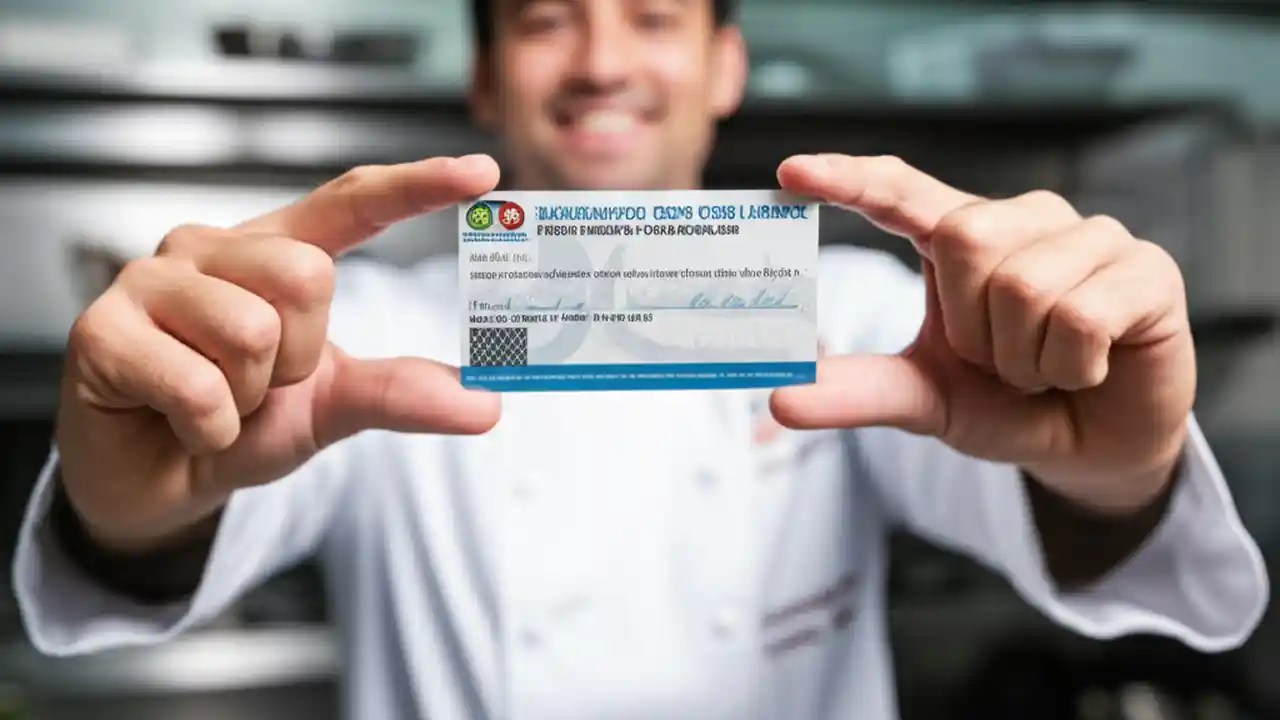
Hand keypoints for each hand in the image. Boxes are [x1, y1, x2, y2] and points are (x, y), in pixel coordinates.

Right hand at [58, 155, 501, 551]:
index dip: (414, 185)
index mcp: (272, 252)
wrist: (156, 484)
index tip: (483, 173)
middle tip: (260, 385)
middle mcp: (210, 248)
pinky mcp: (103, 329)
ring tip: (216, 401)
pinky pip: (199, 386)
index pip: (349, 202)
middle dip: (299, 356)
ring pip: (252, 332)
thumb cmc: (237, 423)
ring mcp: (150, 281)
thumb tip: (485, 405)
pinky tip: (178, 420)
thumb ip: (400, 394)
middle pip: (307, 276)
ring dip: (248, 397)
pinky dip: (206, 426)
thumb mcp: (330, 407)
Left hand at [771, 154, 1193, 514]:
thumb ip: (858, 392)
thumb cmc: (1006, 406)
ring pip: (1022, 284)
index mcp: (961, 235)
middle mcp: (1024, 219)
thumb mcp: (924, 400)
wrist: (1091, 450)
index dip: (850, 179)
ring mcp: (1090, 237)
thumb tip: (781, 398)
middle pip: (963, 238)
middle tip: (997, 362)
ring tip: (1043, 368)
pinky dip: (1070, 366)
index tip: (790, 172)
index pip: (900, 189)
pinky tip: (1089, 369)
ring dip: (1021, 357)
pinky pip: (1080, 316)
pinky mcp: (1146, 269)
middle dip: (970, 326)